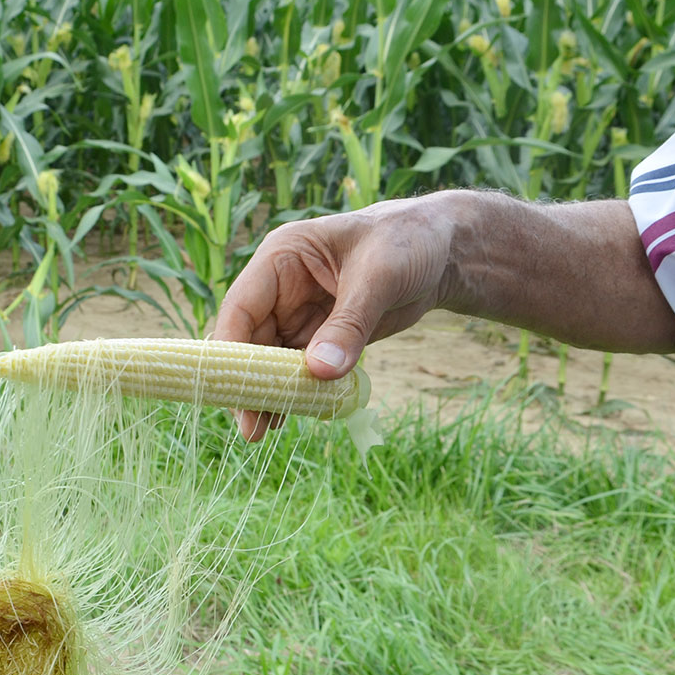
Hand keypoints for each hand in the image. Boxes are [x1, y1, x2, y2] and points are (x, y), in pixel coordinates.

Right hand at [213, 195, 452, 437]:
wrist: (445, 252)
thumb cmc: (408, 242)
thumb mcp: (379, 276)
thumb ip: (349, 324)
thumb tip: (319, 371)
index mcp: (281, 258)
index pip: (241, 308)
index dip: (230, 349)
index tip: (230, 389)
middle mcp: (282, 289)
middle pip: (249, 343)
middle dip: (248, 383)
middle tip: (250, 427)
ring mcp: (300, 315)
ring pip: (271, 362)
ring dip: (269, 394)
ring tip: (263, 432)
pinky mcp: (323, 337)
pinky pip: (301, 371)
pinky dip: (298, 393)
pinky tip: (297, 417)